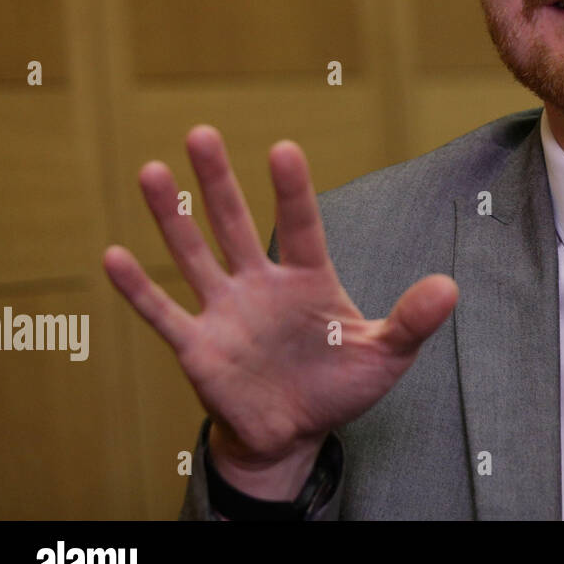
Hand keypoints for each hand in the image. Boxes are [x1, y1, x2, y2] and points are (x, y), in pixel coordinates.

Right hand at [103, 126, 457, 493]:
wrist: (295, 432)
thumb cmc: (341, 385)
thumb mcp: (386, 354)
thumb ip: (412, 320)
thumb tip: (450, 287)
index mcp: (308, 278)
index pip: (302, 224)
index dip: (292, 189)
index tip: (283, 148)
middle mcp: (261, 284)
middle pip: (236, 223)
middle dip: (218, 181)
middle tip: (201, 131)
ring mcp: (225, 311)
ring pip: (194, 255)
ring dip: (173, 218)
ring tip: (152, 171)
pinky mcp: (197, 346)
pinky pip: (163, 313)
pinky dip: (138, 288)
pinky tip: (113, 255)